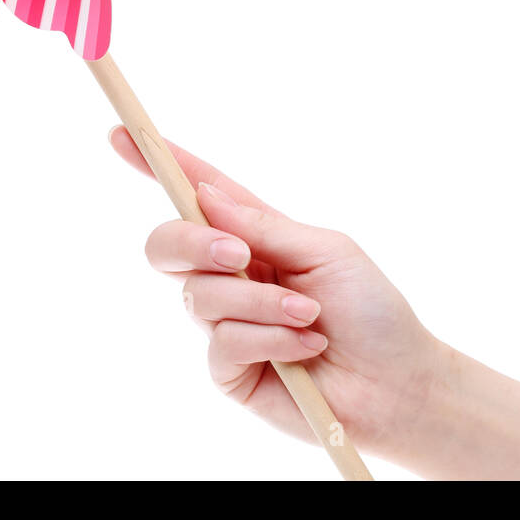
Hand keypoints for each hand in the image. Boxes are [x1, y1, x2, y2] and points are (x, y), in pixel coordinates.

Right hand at [109, 127, 441, 457]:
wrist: (397, 384)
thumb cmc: (371, 310)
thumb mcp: (325, 250)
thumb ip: (262, 227)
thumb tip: (202, 198)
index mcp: (253, 236)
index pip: (198, 195)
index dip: (157, 164)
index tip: (121, 135)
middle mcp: (230, 276)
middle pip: (167, 245)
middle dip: (193, 244)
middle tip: (238, 254)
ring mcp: (226, 323)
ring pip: (201, 296)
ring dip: (260, 302)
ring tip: (309, 315)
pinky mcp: (229, 370)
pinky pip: (223, 343)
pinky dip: (269, 338)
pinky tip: (304, 348)